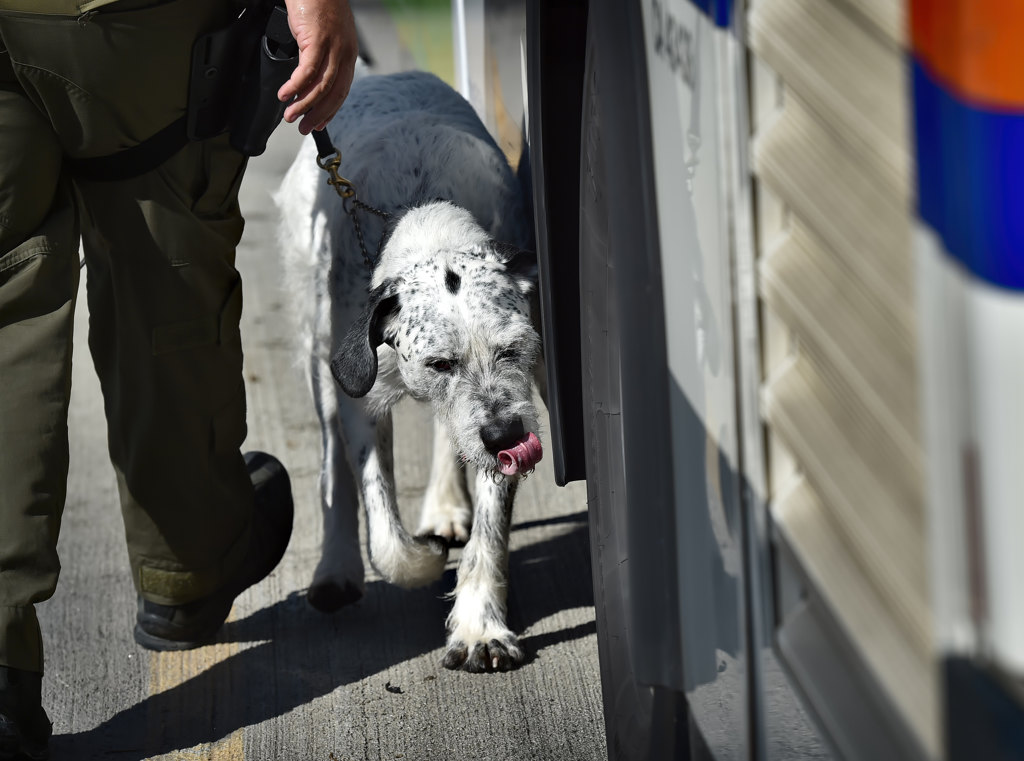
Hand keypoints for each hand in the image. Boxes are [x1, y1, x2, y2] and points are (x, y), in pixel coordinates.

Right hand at [278, 0, 358, 134]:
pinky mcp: (318, 41)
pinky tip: (284, 94)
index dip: (330, 111)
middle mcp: (344, 53)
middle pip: (333, 94)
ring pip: (321, 86)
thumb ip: (321, 56)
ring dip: (304, 105)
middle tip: (303, 127)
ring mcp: (333, 47)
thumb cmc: (315, 4)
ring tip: (290, 116)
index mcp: (347, 54)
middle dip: (317, 115)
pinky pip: (307, 72)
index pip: (342, 91)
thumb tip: (309, 78)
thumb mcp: (323, 35)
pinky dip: (295, 87)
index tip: (319, 123)